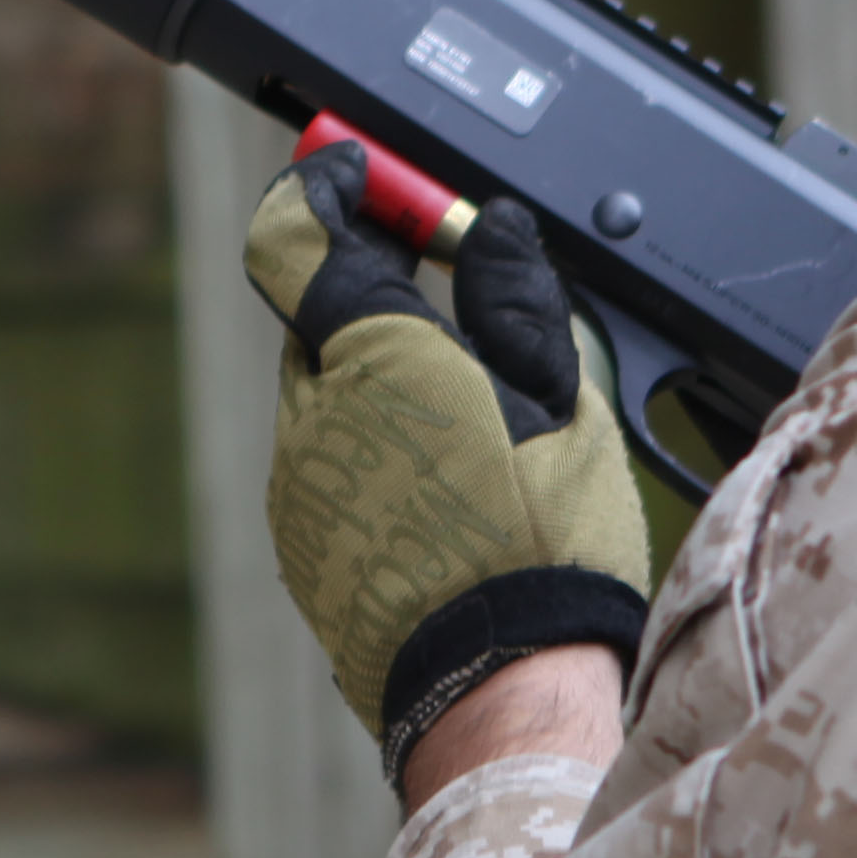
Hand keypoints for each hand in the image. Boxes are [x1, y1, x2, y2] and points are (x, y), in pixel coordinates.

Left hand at [244, 141, 651, 789]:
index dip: (319, 186)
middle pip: (313, 314)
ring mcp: (296, 484)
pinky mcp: (300, 543)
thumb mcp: (561, 399)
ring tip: (465, 415)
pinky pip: (324, 463)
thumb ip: (514, 297)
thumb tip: (488, 228)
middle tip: (437, 282)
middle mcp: (312, 413)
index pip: (295, 234)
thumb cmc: (540, 541)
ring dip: (372, 379)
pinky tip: (440, 485)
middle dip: (366, 290)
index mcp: (372, 356)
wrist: (498, 686)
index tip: (355, 170)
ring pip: (321, 393)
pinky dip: (367, 448)